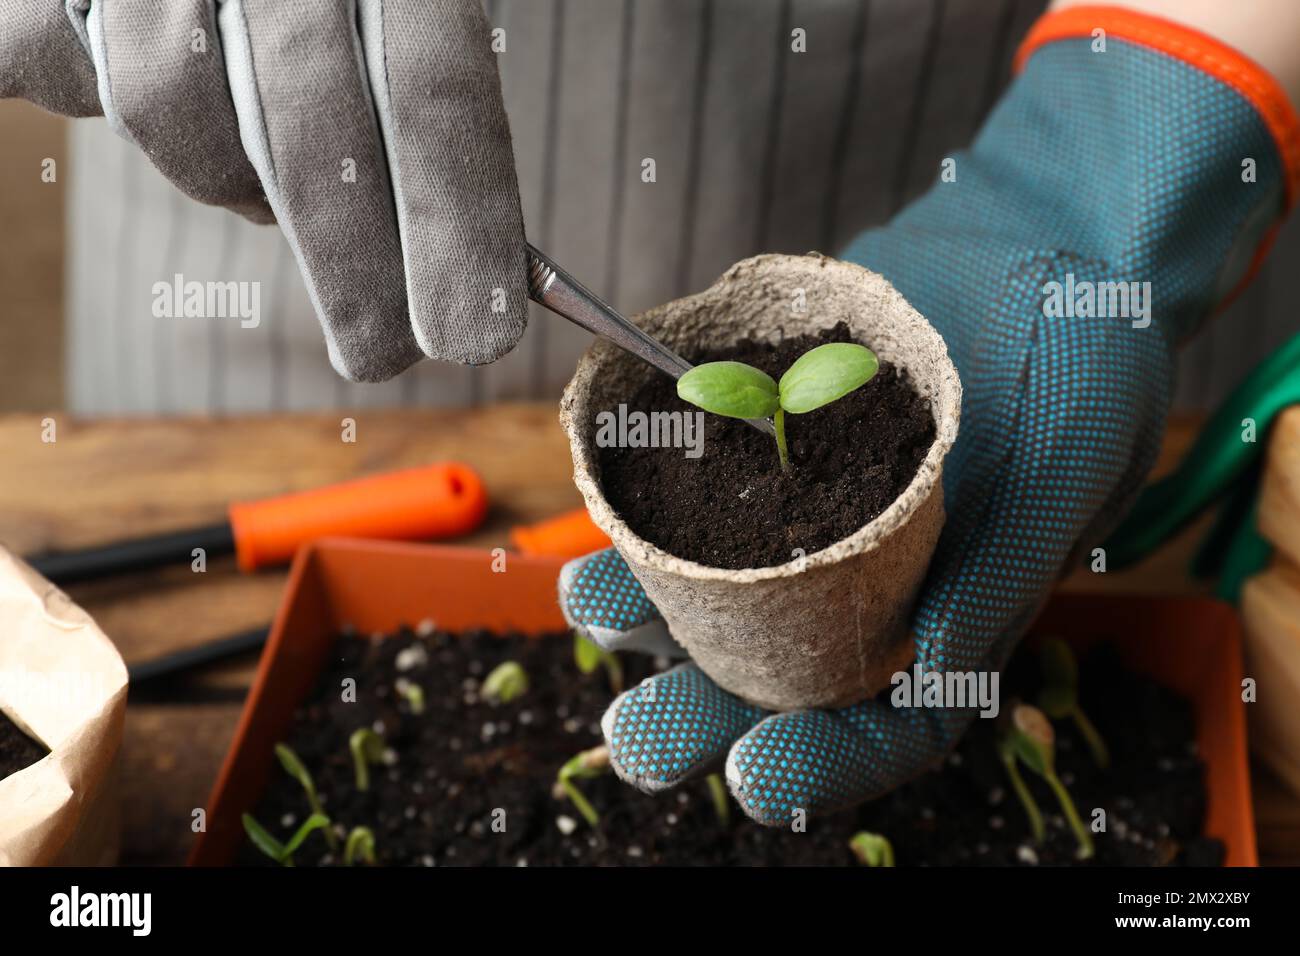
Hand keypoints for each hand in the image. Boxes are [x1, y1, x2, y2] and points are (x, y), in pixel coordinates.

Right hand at [0, 0, 526, 378]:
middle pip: (312, 127)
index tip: (473, 338)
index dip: (457, 223)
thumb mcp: (403, 17)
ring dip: (232, 180)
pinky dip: (102, 106)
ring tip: (264, 177)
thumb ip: (433, 116)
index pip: (437, 94)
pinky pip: (63, 71)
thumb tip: (482, 278)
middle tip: (381, 355)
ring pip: (179, 110)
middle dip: (355, 266)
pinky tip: (149, 107)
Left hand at [560, 11, 1290, 825]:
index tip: (755, 776)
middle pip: (787, 668)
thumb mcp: (1066, 460)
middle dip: (708, 708)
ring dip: (657, 615)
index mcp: (958, 605)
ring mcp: (819, 505)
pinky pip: (704, 492)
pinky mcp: (774, 436)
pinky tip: (599, 529)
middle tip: (640, 740)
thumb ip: (1001, 572)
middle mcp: (878, 570)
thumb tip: (932, 678)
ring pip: (728, 587)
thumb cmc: (1083, 347)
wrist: (1040, 229)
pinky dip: (651, 516)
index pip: (891, 718)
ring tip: (594, 617)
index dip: (827, 759)